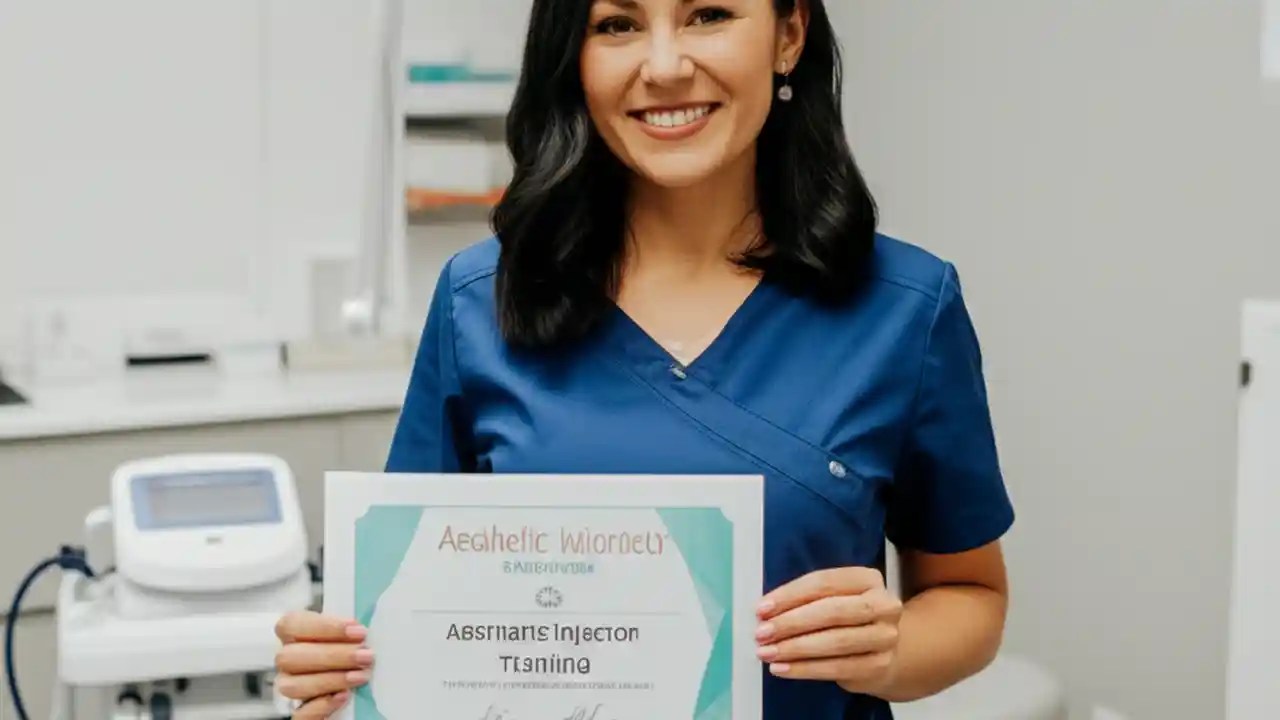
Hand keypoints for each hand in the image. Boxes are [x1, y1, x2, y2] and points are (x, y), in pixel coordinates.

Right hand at [274, 611, 373, 717]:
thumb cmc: (352, 652)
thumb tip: (364, 629)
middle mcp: (287, 662)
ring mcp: (290, 688)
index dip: (324, 627)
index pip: (292, 625)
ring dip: (331, 680)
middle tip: (365, 655)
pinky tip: (344, 696)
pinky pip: (300, 714)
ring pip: (293, 686)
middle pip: (292, 656)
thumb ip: (349, 633)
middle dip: (333, 655)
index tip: (357, 630)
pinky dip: (321, 706)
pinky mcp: (300, 713)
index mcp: (294, 636)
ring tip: (361, 676)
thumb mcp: (349, 637)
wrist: (356, 689)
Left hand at [755, 567, 902, 695]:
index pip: (824, 582)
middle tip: (761, 633)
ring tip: (766, 652)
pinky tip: (781, 668)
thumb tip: (765, 613)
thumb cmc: (849, 619)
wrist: (889, 650)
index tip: (761, 609)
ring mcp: (885, 637)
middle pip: (832, 611)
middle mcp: (883, 605)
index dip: (790, 595)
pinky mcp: (879, 665)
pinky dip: (804, 669)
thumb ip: (805, 600)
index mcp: (867, 579)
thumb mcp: (834, 598)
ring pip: (835, 642)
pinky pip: (837, 668)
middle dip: (791, 623)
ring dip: (794, 648)